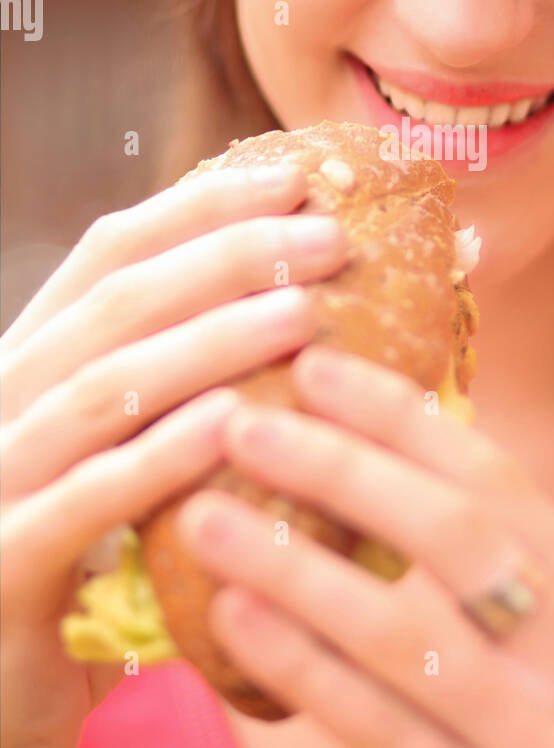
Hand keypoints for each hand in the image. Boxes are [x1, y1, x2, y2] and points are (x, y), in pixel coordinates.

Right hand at [0, 162, 348, 747]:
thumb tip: (293, 306)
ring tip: (305, 313)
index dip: (199, 209)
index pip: (109, 255)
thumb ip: (173, 387)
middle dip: (228, 259)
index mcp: (29, 361)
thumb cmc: (78, 566)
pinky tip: (233, 423)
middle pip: (116, 306)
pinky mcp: (0, 561)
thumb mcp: (116, 453)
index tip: (290, 181)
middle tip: (328, 239)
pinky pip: (85, 498)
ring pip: (104, 389)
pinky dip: (160, 455)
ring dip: (210, 342)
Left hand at [175, 346, 553, 747]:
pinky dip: (301, 665)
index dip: (403, 418)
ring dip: (293, 564)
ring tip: (210, 514)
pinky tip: (236, 618)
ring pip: (400, 632)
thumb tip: (387, 467)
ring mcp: (541, 743)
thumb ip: (513, 574)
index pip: (500, 485)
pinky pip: (376, 729)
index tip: (318, 367)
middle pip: (455, 537)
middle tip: (248, 423)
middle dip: (342, 469)